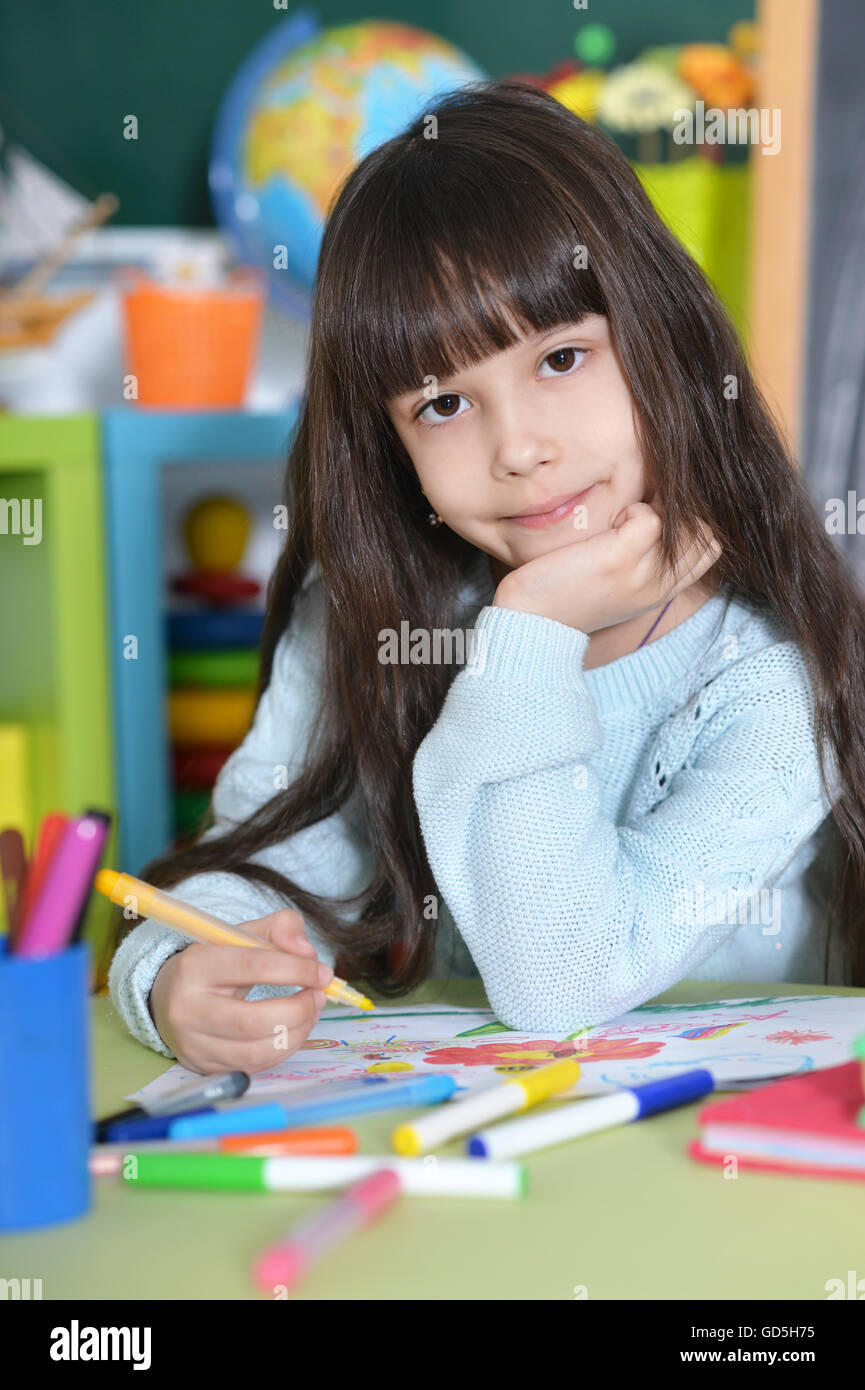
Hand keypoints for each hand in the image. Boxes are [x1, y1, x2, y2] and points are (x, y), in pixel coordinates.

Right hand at [148, 908, 333, 1074]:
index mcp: (196, 966)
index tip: (322, 973)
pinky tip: (294, 1029)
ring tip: (310, 1011)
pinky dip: (283, 1049)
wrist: (170, 996)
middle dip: (298, 1009)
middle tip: (318, 996)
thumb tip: (307, 953)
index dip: (295, 969)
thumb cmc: (216, 962)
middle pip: (252, 1020)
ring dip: (296, 1032)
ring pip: (255, 1051)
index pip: (252, 966)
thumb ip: (281, 928)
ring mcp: (194, 1043)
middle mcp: (188, 1009)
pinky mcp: (204, 1065)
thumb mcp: (243, 933)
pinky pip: (254, 1066)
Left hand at [493, 502, 721, 632]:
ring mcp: (642, 573)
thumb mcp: (615, 586)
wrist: (528, 623)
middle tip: (641, 515)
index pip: (709, 550)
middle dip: (682, 514)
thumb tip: (652, 516)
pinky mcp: (619, 559)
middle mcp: (658, 587)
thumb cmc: (562, 596)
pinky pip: (650, 517)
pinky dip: (632, 509)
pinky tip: (608, 524)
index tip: (654, 521)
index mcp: (659, 594)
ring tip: (623, 520)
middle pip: (708, 536)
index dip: (690, 526)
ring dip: (656, 508)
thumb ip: (640, 562)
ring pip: (686, 524)